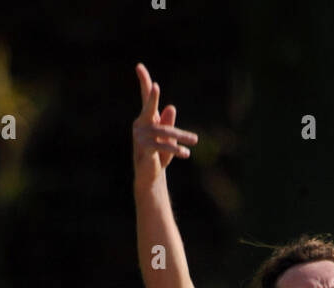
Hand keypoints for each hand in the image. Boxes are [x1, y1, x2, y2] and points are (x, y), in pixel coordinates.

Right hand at [133, 63, 197, 182]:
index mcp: (147, 119)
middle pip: (149, 108)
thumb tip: (171, 107)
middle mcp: (140, 124)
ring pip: (162, 131)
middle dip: (153, 97)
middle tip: (155, 86)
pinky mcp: (143, 148)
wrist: (151, 176)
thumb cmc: (159, 155)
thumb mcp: (168, 139)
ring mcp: (140, 136)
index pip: (145, 98)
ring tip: (195, 140)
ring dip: (180, 136)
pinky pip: (161, 145)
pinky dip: (175, 148)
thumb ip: (169, 124)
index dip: (144, 82)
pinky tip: (185, 153)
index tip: (139, 66)